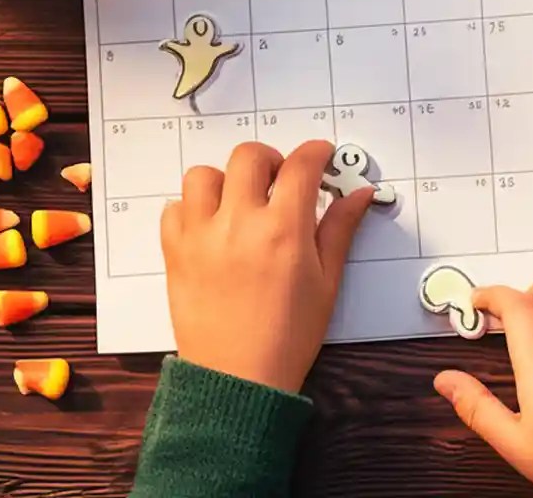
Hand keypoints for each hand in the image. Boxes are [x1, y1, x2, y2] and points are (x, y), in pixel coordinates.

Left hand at [160, 140, 372, 392]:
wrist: (239, 379)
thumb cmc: (288, 337)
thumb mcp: (327, 281)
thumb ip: (341, 229)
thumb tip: (358, 195)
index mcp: (284, 231)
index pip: (300, 165)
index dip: (315, 152)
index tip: (319, 155)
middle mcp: (239, 225)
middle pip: (249, 156)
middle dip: (271, 159)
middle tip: (281, 180)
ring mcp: (201, 237)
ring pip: (203, 175)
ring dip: (226, 179)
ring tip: (241, 201)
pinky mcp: (175, 253)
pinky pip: (174, 209)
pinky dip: (192, 208)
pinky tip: (213, 226)